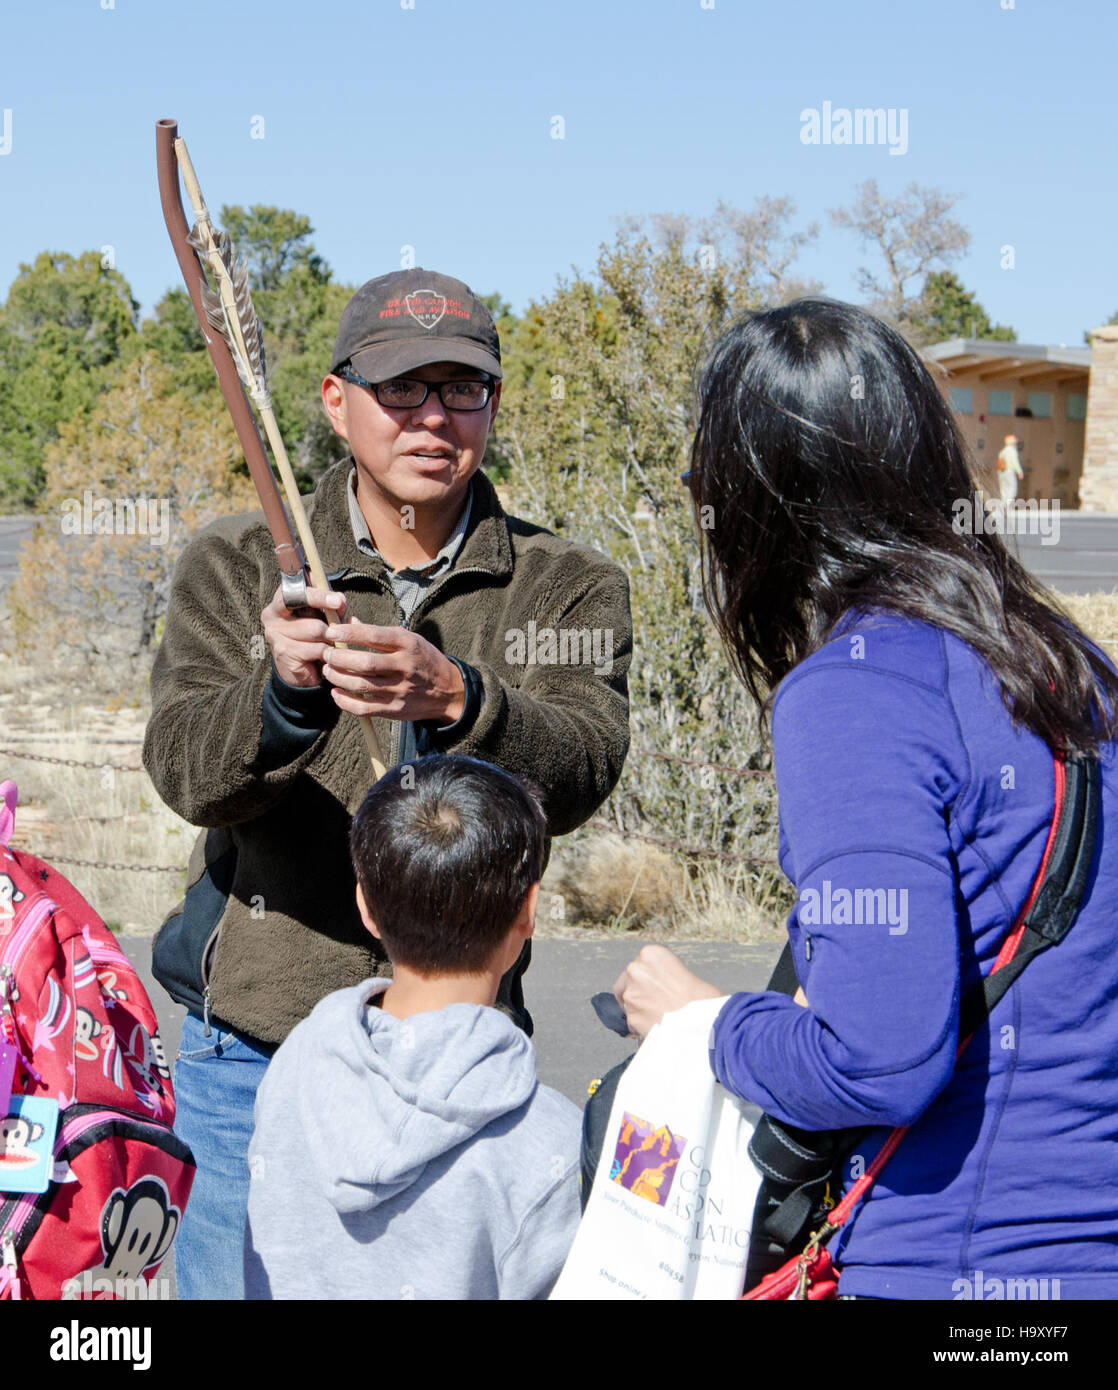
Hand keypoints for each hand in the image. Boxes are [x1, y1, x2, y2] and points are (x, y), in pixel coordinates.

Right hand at [261, 586, 346, 687]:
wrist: (302, 671)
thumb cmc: (313, 637)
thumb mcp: (324, 616)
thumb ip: (332, 605)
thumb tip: (340, 599)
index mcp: (280, 601)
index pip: (295, 589)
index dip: (317, 594)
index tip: (337, 600)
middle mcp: (272, 616)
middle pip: (302, 605)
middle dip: (325, 610)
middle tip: (340, 621)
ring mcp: (275, 635)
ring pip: (315, 629)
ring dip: (330, 637)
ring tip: (332, 643)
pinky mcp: (284, 654)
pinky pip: (317, 648)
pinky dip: (328, 653)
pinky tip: (327, 657)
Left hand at [322, 620, 465, 722]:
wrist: (447, 691)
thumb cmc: (423, 660)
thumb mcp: (409, 639)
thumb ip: (380, 633)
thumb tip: (350, 622)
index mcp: (408, 645)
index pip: (374, 636)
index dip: (348, 633)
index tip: (331, 631)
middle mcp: (404, 667)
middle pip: (364, 662)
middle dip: (339, 657)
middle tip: (327, 653)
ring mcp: (400, 690)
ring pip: (360, 685)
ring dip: (338, 677)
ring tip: (328, 670)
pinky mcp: (394, 710)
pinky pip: (364, 708)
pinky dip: (345, 702)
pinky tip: (336, 693)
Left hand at [612, 945, 724, 1040]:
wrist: (707, 1023)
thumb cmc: (705, 1000)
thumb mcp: (686, 975)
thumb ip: (668, 977)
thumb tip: (662, 990)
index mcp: (652, 954)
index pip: (639, 965)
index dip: (645, 980)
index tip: (655, 989)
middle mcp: (636, 970)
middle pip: (625, 982)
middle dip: (636, 993)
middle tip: (654, 1004)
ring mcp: (631, 995)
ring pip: (627, 1003)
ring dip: (638, 1010)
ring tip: (660, 1018)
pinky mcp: (631, 1018)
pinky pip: (632, 1023)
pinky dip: (641, 1027)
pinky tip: (659, 1028)